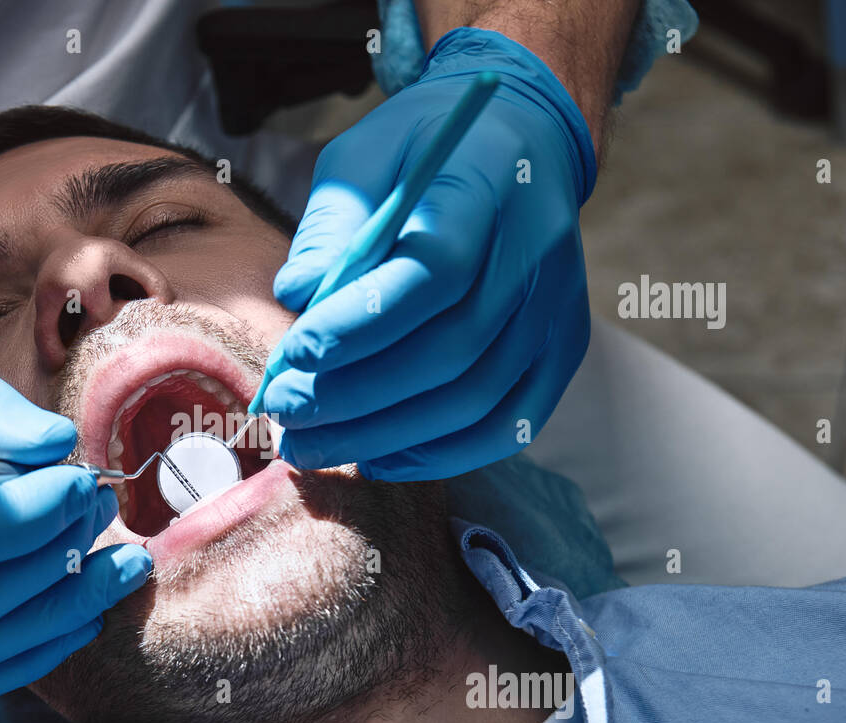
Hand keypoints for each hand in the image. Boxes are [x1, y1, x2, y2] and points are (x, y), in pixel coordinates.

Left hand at [261, 28, 596, 479]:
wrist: (515, 142)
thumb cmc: (420, 152)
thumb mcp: (362, 158)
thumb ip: (330, 226)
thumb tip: (295, 297)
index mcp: (485, 189)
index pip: (433, 274)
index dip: (359, 326)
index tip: (293, 355)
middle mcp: (535, 255)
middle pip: (452, 351)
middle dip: (355, 397)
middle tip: (285, 411)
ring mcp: (557, 309)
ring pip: (474, 401)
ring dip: (383, 436)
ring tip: (309, 444)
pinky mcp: (560, 350)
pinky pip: (507, 426)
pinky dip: (438, 455)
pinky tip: (374, 457)